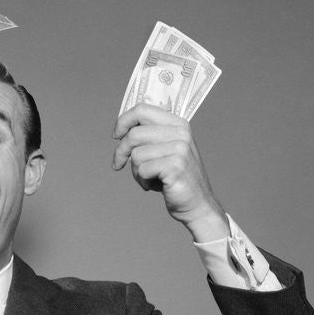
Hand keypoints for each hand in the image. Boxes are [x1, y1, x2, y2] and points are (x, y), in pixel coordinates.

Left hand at [112, 103, 228, 242]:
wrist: (197, 204)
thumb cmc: (176, 178)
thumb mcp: (166, 149)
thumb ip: (151, 133)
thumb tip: (125, 122)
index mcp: (178, 123)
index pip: (142, 110)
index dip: (123, 121)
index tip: (116, 136)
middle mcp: (181, 133)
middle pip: (134, 134)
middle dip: (121, 151)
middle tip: (118, 164)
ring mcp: (180, 149)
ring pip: (136, 155)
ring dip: (136, 171)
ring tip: (148, 178)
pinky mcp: (175, 166)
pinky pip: (142, 170)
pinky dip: (143, 181)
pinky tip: (155, 186)